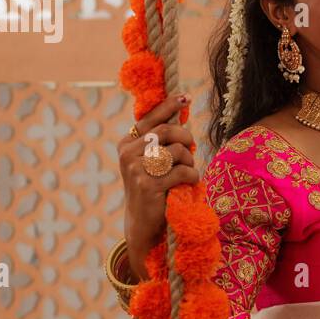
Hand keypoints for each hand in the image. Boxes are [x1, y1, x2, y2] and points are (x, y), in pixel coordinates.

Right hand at [119, 93, 199, 278]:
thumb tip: (181, 114)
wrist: (144, 222)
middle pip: (168, 131)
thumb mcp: (153, 160)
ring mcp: (136, 169)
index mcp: (127, 142)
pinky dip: (192, 176)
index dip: (169, 106)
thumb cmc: (154, 186)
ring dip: (190, 160)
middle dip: (187, 138)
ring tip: (188, 170)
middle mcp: (128, 153)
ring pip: (177, 151)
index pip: (150, 118)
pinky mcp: (148, 185)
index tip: (186, 96)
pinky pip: (181, 171)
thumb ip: (162, 141)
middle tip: (191, 149)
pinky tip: (189, 182)